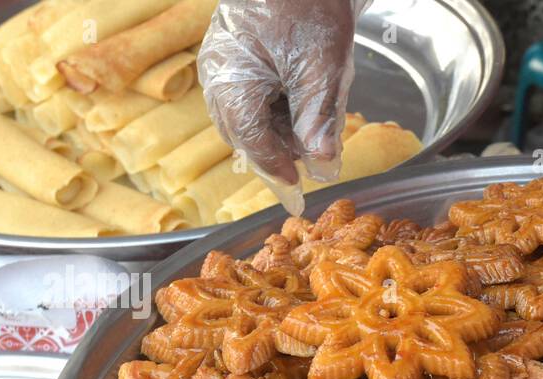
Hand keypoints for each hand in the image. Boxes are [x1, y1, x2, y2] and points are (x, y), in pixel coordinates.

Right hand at [198, 0, 362, 192]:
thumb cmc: (307, 4)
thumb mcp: (322, 68)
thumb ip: (319, 122)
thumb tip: (323, 169)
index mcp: (230, 81)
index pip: (252, 144)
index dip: (278, 172)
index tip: (299, 196)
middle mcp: (219, 74)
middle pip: (247, 133)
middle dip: (283, 150)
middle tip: (318, 157)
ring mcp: (225, 63)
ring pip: (252, 116)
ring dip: (285, 129)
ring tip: (320, 122)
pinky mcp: (238, 54)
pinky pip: (255, 95)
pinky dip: (281, 107)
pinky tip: (309, 101)